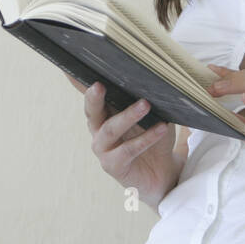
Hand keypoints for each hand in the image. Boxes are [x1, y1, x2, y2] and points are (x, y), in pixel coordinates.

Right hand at [67, 75, 182, 209]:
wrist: (165, 174)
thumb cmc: (155, 139)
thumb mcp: (152, 115)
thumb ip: (145, 98)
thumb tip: (154, 76)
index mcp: (105, 114)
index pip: (93, 96)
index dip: (81, 83)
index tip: (80, 68)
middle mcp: (98, 130)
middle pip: (91, 111)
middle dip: (93, 97)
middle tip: (99, 85)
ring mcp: (103, 149)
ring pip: (110, 130)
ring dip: (128, 116)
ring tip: (145, 104)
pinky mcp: (114, 165)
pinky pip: (128, 149)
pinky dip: (147, 138)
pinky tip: (161, 128)